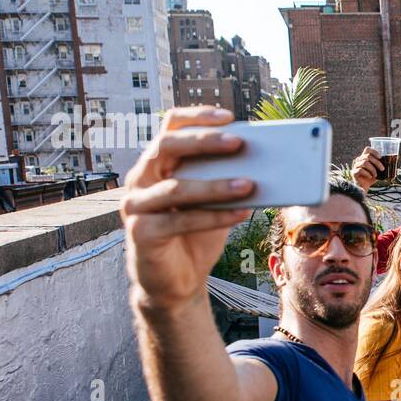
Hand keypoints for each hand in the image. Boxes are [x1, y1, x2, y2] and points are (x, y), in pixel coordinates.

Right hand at [121, 107, 253, 309]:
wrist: (175, 283)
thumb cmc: (195, 236)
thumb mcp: (213, 203)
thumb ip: (226, 181)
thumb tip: (264, 163)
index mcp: (157, 163)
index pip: (170, 127)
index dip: (197, 118)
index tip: (228, 117)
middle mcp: (140, 179)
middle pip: (166, 146)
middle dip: (204, 142)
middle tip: (239, 142)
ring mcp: (135, 205)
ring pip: (176, 188)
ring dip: (216, 185)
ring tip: (250, 184)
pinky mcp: (140, 233)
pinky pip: (180, 221)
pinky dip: (214, 216)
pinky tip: (242, 213)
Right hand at [350, 146, 382, 190]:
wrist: (364, 188)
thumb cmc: (371, 179)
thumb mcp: (378, 172)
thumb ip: (382, 166)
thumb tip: (395, 161)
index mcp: (364, 158)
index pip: (367, 149)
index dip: (374, 151)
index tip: (380, 157)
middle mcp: (359, 160)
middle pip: (367, 156)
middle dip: (377, 162)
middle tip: (382, 169)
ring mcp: (355, 166)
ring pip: (364, 162)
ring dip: (372, 169)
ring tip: (375, 175)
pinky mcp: (354, 172)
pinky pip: (360, 170)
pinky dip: (367, 173)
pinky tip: (370, 177)